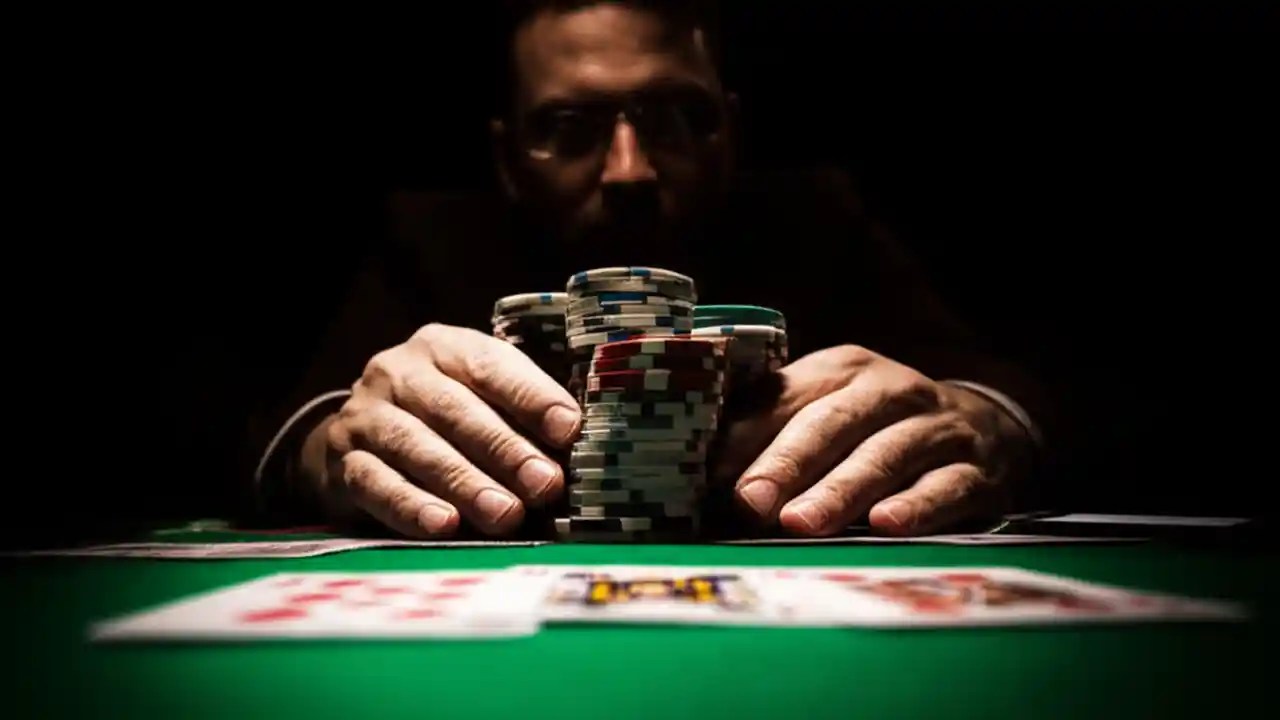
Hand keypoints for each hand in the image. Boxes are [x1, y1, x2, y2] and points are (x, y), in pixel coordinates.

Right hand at [310, 324, 581, 537]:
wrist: (359, 436)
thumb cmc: (445, 417)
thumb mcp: (481, 398)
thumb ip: (521, 416)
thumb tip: (576, 452)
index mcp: (445, 347)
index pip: (491, 366)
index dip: (531, 397)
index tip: (568, 430)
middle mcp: (400, 372)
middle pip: (456, 410)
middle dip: (506, 450)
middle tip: (545, 485)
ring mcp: (366, 415)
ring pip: (417, 447)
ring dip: (466, 483)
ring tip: (505, 514)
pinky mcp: (342, 461)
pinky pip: (377, 483)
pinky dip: (412, 506)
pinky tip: (444, 526)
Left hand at [712, 345, 1033, 535]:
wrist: (984, 429)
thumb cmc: (876, 426)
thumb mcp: (827, 409)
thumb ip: (770, 431)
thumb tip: (703, 473)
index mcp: (843, 369)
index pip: (789, 397)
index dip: (748, 435)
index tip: (710, 473)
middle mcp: (891, 390)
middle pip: (833, 423)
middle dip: (787, 463)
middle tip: (750, 501)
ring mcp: (937, 429)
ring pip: (884, 456)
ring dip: (839, 491)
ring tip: (800, 523)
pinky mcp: (975, 471)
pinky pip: (946, 487)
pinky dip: (916, 507)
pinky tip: (885, 525)